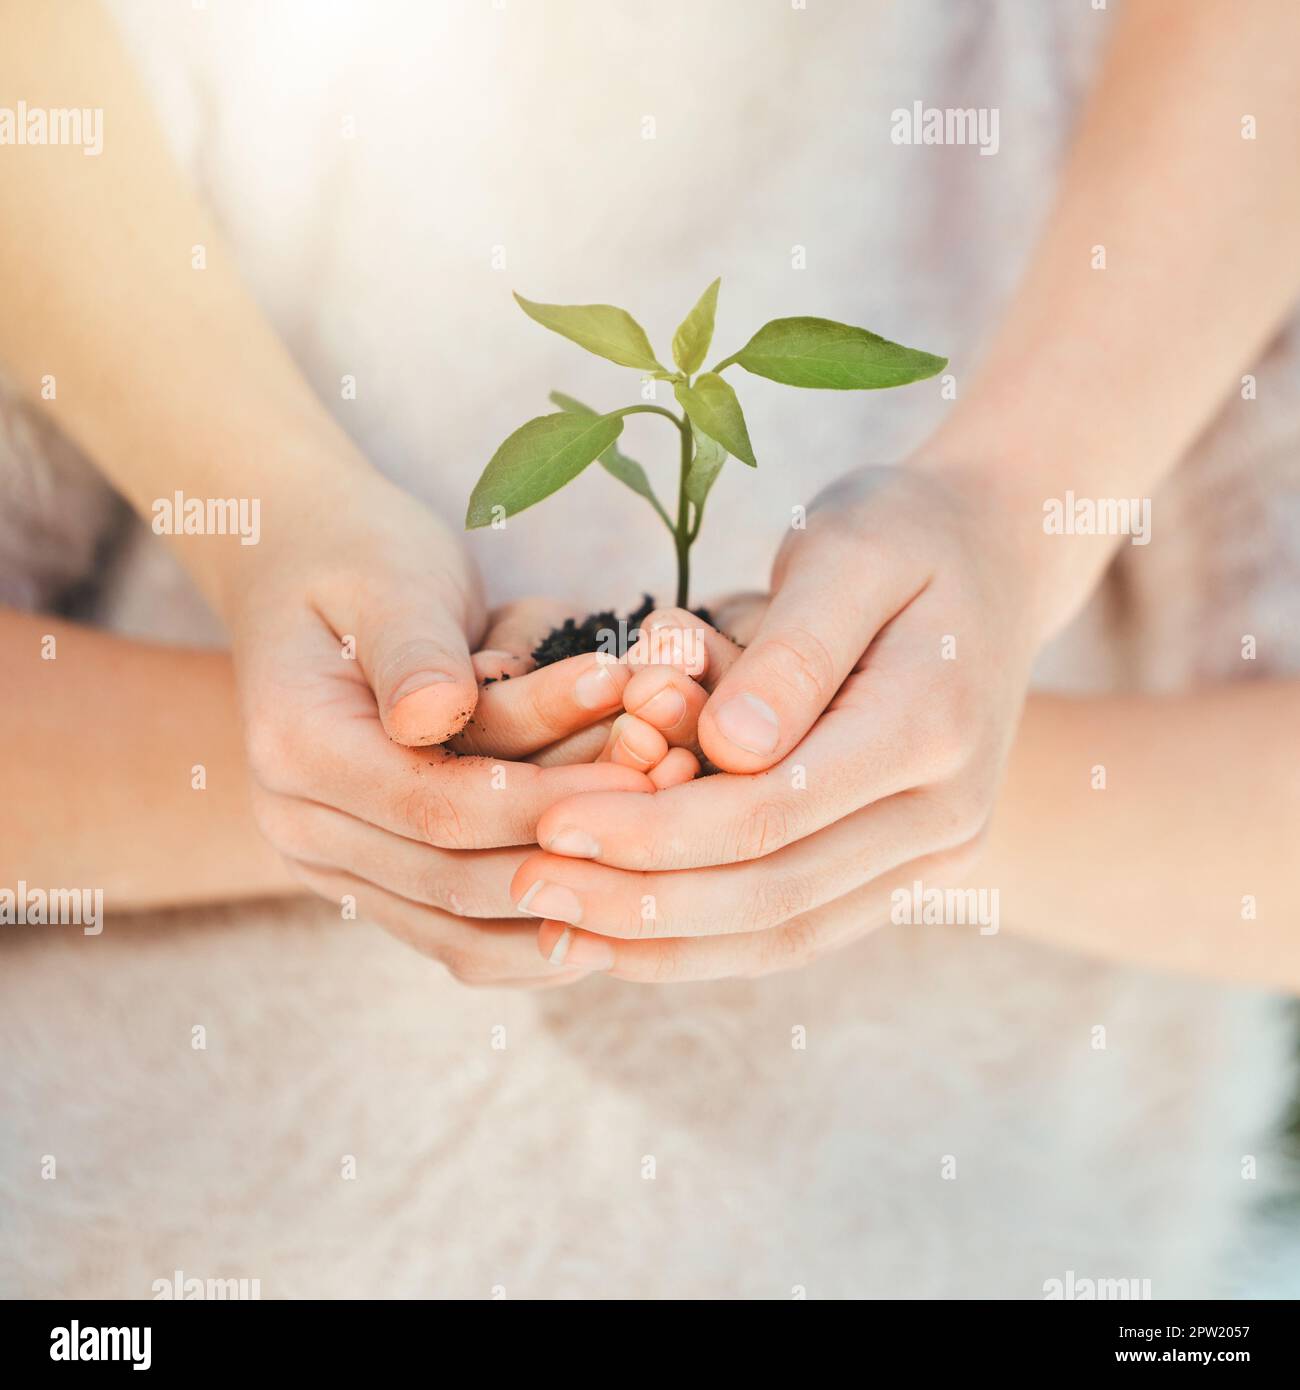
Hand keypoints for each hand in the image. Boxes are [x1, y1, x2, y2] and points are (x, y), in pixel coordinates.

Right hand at [225, 470, 652, 986]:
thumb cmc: (363, 558)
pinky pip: (455, 936)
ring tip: (663, 867)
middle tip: (676, 816)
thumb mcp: (389, 578)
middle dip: (576, 851)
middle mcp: (299, 825)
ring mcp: (330, 863)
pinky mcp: (371, 879)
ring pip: (460, 926)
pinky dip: (534, 933)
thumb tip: (436, 713)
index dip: (547, 799)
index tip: (647, 774)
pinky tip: (613, 922)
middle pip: (455, 877)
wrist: (306, 571)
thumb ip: (414, 649)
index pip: (437, 803)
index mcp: (295, 748)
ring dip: (568, 903)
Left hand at [510, 467, 1046, 980]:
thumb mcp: (849, 549)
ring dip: (664, 942)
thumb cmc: (904, 535)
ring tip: (558, 926)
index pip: (773, 809)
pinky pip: (800, 926)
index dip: (654, 829)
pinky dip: (708, 941)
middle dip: (640, 899)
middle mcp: (948, 812)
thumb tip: (729, 749)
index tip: (551, 824)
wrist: (994, 559)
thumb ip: (794, 649)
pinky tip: (625, 935)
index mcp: (932, 724)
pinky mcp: (908, 870)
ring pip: (785, 932)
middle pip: (773, 889)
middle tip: (527, 887)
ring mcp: (938, 853)